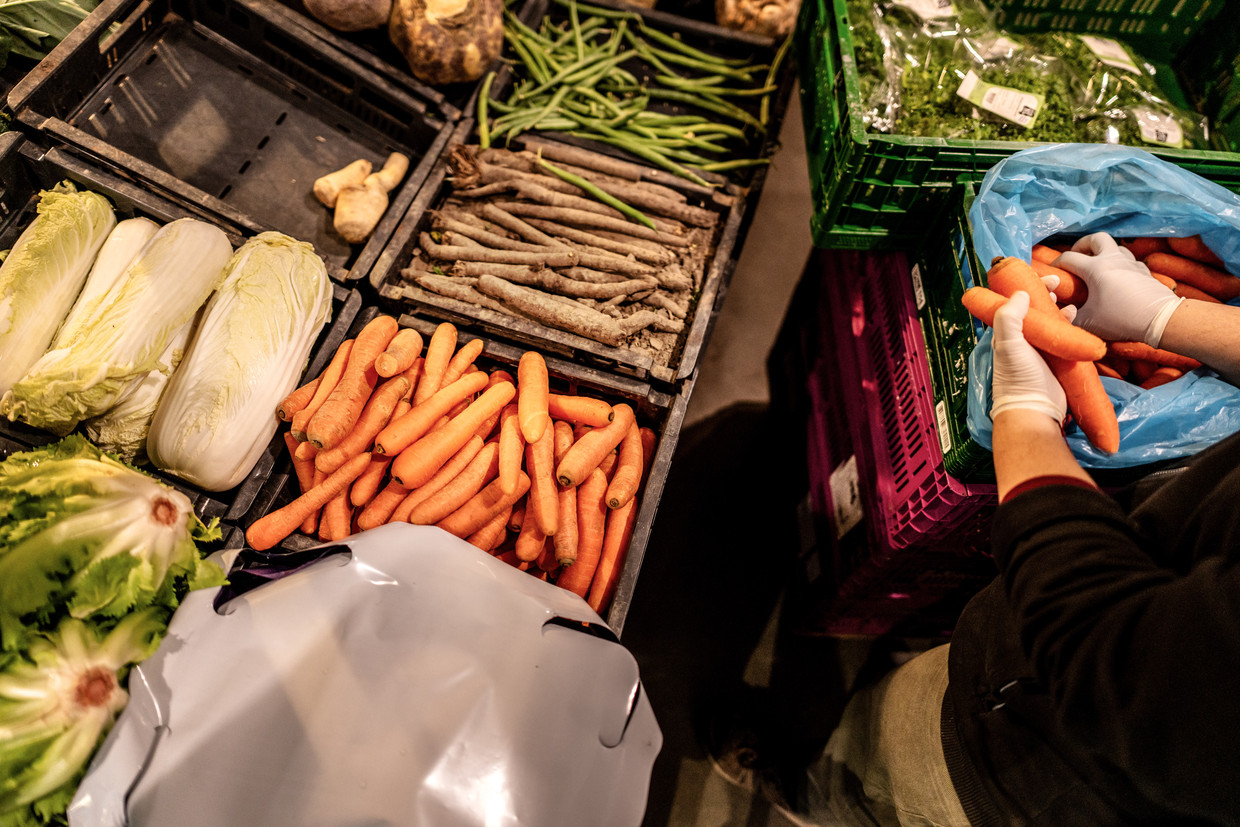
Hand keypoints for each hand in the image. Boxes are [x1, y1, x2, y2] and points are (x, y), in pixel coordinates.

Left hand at [991, 291, 1066, 423]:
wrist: (1036, 409)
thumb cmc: (1018, 377)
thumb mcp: (1008, 344)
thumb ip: (1009, 317)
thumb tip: (1020, 293)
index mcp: (1004, 335)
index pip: (1014, 304)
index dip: (1028, 288)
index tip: (1045, 279)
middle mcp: (1020, 341)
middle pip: (1033, 311)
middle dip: (1045, 296)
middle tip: (1058, 285)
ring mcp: (1038, 351)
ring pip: (1049, 323)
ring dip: (1058, 310)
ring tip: (1068, 303)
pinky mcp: (1055, 361)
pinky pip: (1062, 337)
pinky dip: (1067, 325)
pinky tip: (1074, 317)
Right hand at [1053, 232, 1182, 346]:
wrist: (1160, 319)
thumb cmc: (1120, 319)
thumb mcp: (1088, 322)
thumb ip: (1070, 316)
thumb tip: (1063, 312)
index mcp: (1095, 268)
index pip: (1068, 258)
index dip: (1056, 263)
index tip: (1052, 273)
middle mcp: (1114, 259)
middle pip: (1096, 238)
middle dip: (1083, 244)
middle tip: (1078, 257)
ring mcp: (1132, 264)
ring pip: (1116, 247)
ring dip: (1104, 253)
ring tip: (1098, 267)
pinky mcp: (1146, 272)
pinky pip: (1131, 261)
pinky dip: (1121, 265)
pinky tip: (1119, 279)